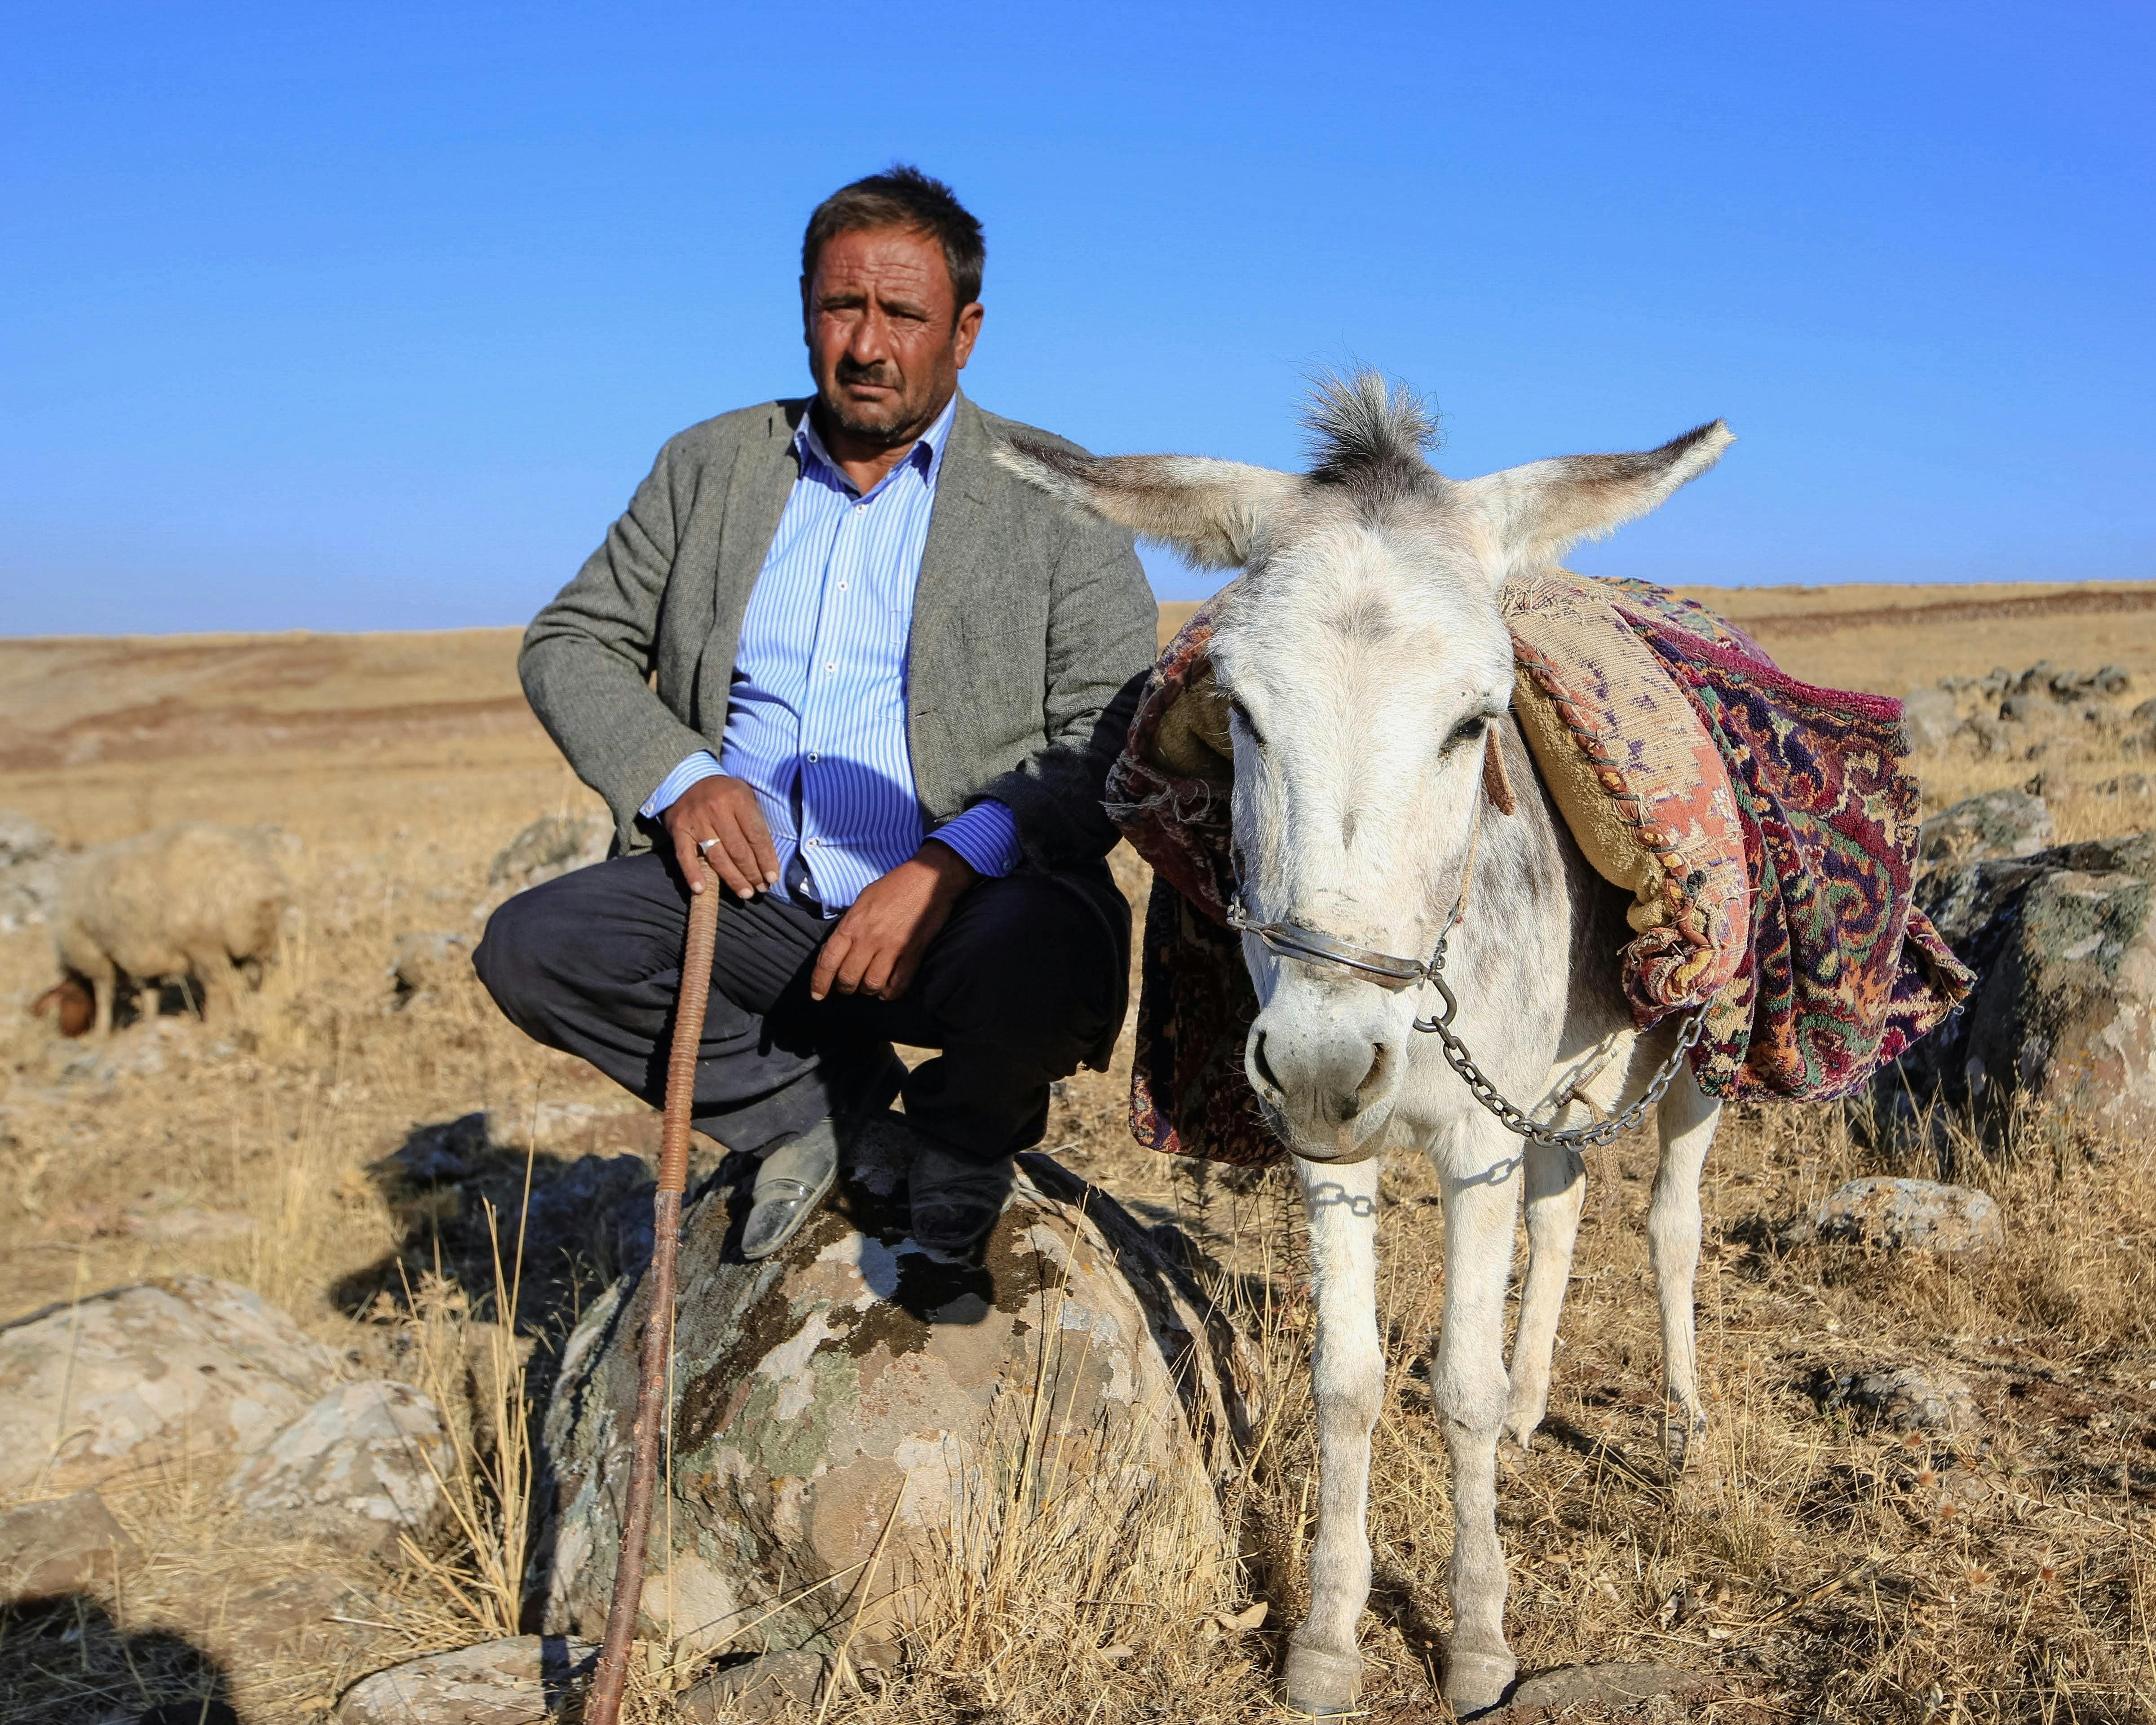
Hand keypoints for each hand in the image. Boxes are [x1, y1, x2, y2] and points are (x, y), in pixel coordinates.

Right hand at [662, 775, 779, 897]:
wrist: (686, 779)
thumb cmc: (723, 792)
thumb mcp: (744, 795)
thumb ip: (754, 821)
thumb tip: (768, 857)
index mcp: (738, 799)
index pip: (756, 835)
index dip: (766, 859)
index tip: (773, 877)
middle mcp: (717, 809)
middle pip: (738, 850)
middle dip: (752, 873)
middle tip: (761, 888)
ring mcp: (696, 821)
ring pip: (717, 857)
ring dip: (733, 879)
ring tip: (745, 893)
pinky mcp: (679, 831)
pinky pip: (686, 856)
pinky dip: (693, 874)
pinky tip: (701, 889)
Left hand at [810, 842, 976, 1001]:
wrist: (928, 878)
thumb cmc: (892, 886)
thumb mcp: (862, 900)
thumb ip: (849, 926)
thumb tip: (838, 950)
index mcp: (853, 924)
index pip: (828, 960)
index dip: (819, 982)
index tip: (817, 995)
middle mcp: (869, 938)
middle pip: (848, 978)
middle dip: (845, 987)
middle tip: (848, 985)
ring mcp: (892, 947)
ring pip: (872, 985)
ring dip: (867, 990)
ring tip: (868, 985)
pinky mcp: (913, 953)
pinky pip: (898, 985)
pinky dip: (889, 993)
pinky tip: (887, 989)